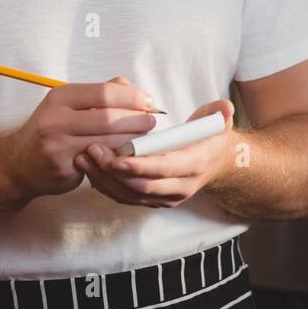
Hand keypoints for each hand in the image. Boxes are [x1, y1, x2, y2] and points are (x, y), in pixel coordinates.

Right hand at [0, 76, 159, 200]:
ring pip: (108, 141)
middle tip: (151, 122)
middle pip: (110, 117)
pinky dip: (118, 157)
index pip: (105, 92)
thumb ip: (100, 93)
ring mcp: (58, 144)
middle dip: (137, 120)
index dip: (133, 97)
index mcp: (61, 96)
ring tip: (143, 138)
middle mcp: (56, 118)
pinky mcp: (64, 167)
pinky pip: (101, 161)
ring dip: (132, 140)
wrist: (18, 163)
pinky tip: (126, 154)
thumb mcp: (69, 104)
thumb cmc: (52, 129)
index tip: (149, 102)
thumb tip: (133, 88)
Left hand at [75, 100, 234, 208]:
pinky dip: (106, 185)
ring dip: (104, 179)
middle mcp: (181, 187)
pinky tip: (89, 168)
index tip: (117, 157)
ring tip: (83, 157)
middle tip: (91, 150)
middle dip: (114, 171)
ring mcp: (166, 197)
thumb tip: (224, 108)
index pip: (164, 169)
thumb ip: (218, 113)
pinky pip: (125, 197)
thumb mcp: (219, 122)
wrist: (215, 164)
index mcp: (195, 165)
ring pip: (129, 194)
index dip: (140, 165)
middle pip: (142, 186)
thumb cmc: (210, 138)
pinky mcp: (153, 200)